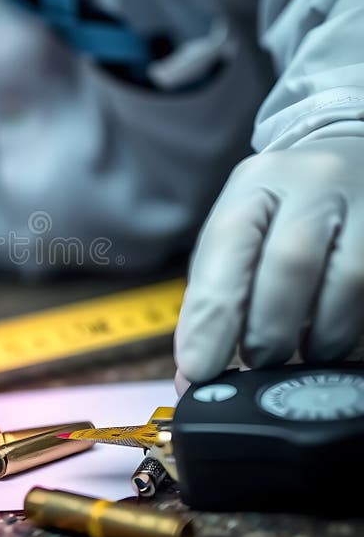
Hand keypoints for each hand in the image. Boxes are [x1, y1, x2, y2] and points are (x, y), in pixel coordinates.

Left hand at [175, 136, 363, 382]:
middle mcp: (313, 182)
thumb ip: (212, 299)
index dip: (212, 314)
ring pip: (347, 281)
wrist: (352, 160)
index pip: (228, 244)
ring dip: (320, 337)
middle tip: (257, 362)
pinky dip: (352, 330)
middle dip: (267, 329)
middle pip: (289, 263)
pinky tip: (333, 340)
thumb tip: (190, 376)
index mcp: (256, 182)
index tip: (198, 369)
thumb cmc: (278, 215)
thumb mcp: (236, 237)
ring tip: (301, 354)